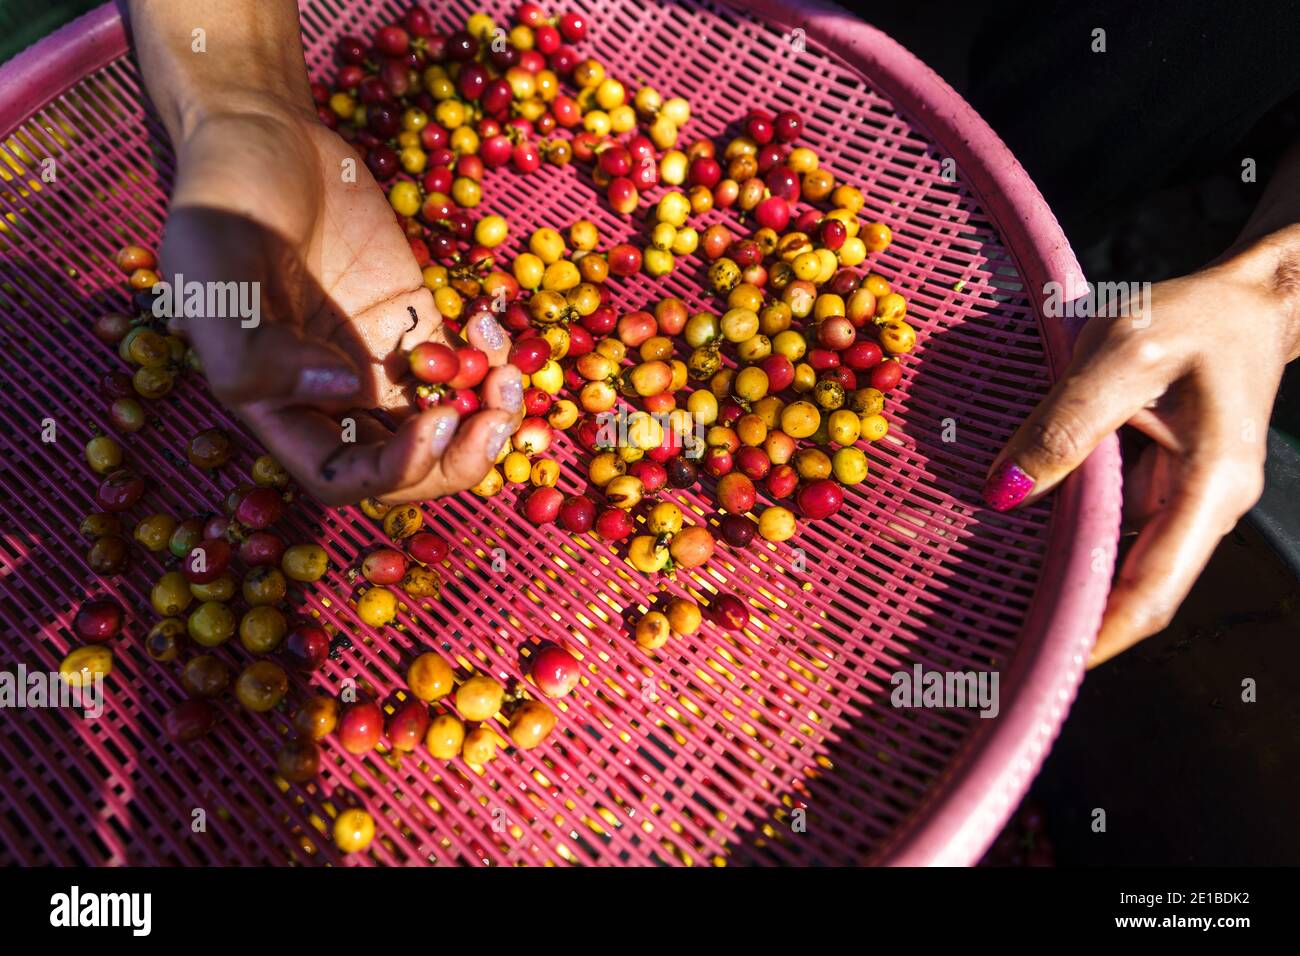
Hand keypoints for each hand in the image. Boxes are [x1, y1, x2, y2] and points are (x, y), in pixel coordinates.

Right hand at [161, 103, 520, 504]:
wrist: (264, 136)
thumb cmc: (223, 205)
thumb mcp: (213, 276)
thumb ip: (259, 352)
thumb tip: (344, 390)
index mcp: (278, 404)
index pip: (341, 474)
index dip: (393, 471)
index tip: (438, 423)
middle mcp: (332, 395)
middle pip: (405, 465)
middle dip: (457, 458)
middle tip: (497, 419)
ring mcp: (380, 360)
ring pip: (444, 424)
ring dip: (485, 417)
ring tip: (508, 378)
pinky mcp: (416, 321)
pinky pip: (465, 368)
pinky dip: (490, 362)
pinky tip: (490, 326)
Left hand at [982, 227, 1299, 665]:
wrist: (1246, 301)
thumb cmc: (1191, 318)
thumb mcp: (1119, 353)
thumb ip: (1063, 425)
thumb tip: (1005, 492)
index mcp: (1210, 485)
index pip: (1154, 590)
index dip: (1101, 635)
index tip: (1046, 663)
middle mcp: (1205, 508)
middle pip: (1138, 589)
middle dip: (1076, 619)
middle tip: (1000, 647)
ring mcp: (1187, 501)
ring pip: (1123, 561)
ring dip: (1069, 582)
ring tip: (998, 606)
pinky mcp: (1166, 486)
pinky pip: (1115, 527)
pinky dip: (1073, 540)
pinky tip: (1024, 545)